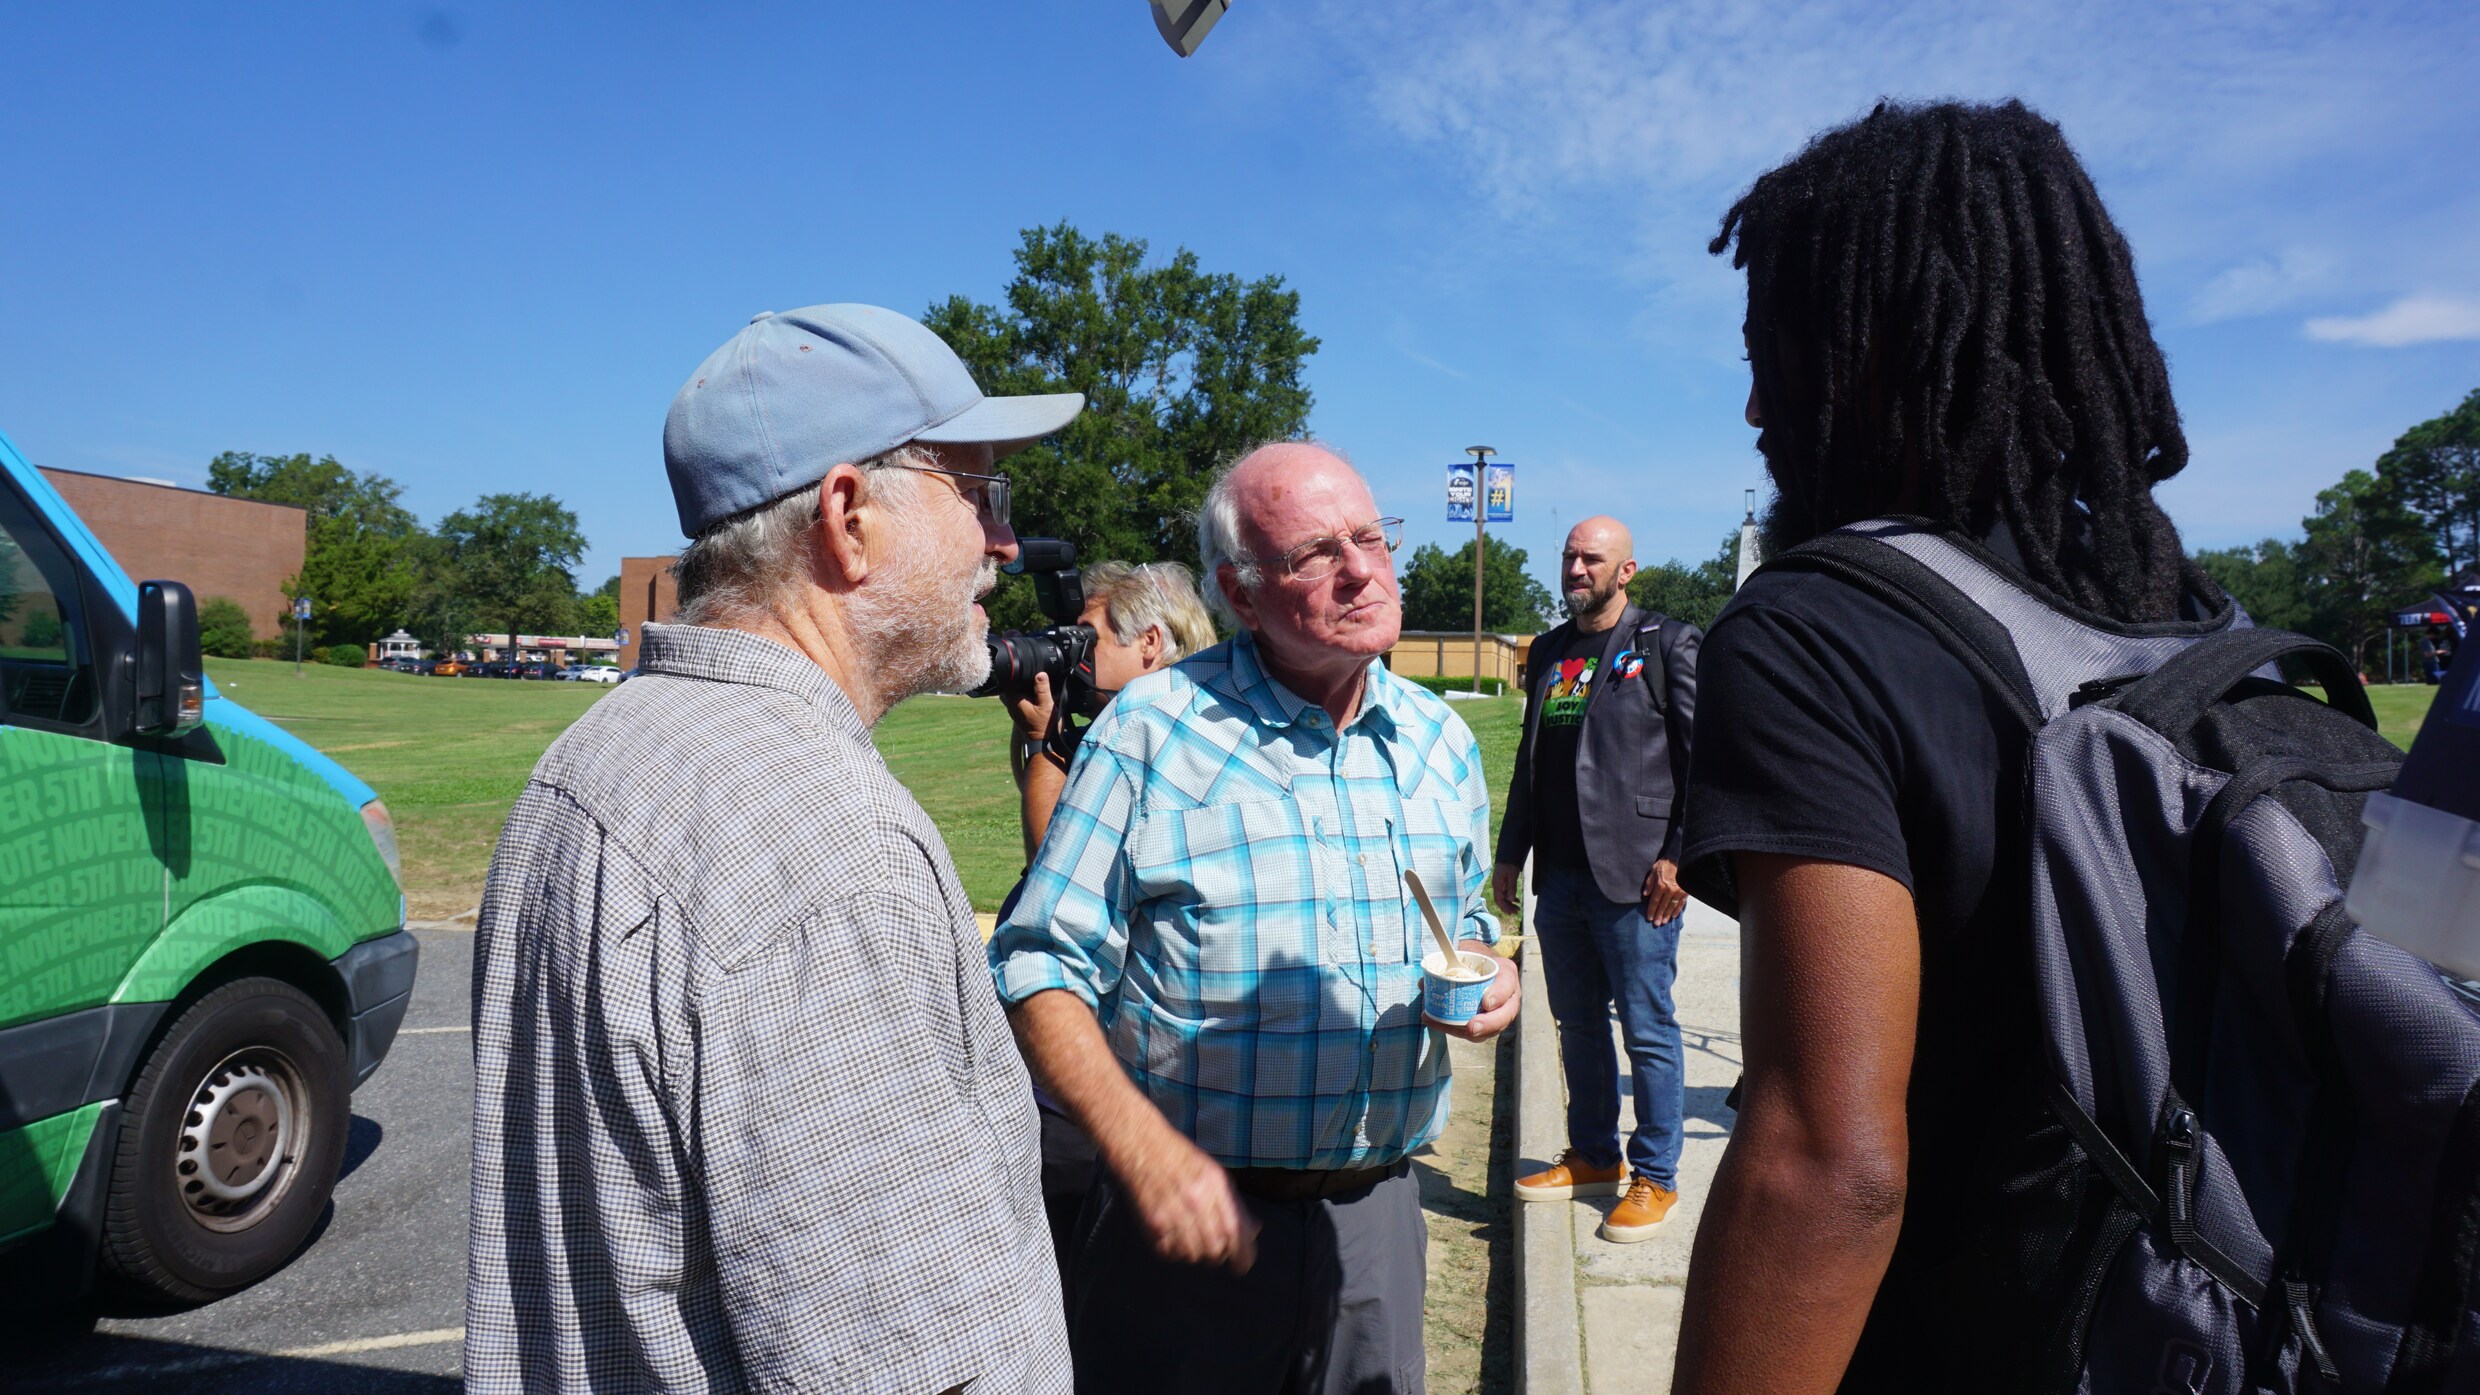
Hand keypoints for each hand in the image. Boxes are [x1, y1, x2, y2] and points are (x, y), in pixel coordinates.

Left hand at [1004, 672, 1057, 742]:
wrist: (1044, 744)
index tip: (1024, 669)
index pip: (1007, 682)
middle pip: (1009, 686)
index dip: (1014, 675)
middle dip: (1018, 681)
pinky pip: (1018, 700)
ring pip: (1014, 693)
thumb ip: (1043, 689)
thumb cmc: (1044, 726)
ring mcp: (1014, 710)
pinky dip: (1024, 695)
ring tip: (1035, 685)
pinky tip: (1035, 694)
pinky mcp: (1019, 713)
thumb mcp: (1046, 705)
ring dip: (1022, 688)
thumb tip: (1040, 674)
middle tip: (1030, 676)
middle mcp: (1011, 705)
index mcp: (1014, 700)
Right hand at [1117, 1126, 1259, 1271]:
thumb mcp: (1215, 1174)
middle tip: (1216, 1252)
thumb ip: (1234, 1203)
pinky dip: (1176, 1252)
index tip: (1242, 1267)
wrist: (1142, 1146)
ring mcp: (1172, 1212)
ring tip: (1194, 1241)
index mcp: (1214, 1184)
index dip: (1243, 1254)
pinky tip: (1176, 1238)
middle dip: (1219, 1255)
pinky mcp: (1152, 1222)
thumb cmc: (1182, 1159)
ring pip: (1193, 1254)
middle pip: (1215, 1248)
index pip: (1235, 1230)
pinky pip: (1170, 1252)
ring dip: (1197, 1254)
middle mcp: (1194, 1199)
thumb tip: (1255, 1230)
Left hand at [1428, 942, 1519, 1041]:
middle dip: (1488, 1023)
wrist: (1481, 970)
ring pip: (1489, 1030)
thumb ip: (1448, 965)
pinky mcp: (1487, 1026)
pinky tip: (1437, 1024)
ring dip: (1467, 1032)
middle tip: (1471, 1027)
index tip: (1485, 1003)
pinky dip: (1456, 1031)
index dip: (1499, 995)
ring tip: (1445, 1025)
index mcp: (1506, 976)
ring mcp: (1499, 1015)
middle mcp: (1507, 999)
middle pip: (1504, 1016)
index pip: (1507, 985)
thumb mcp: (1468, 955)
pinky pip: (1476, 1034)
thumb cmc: (1475, 963)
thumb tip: (1424, 984)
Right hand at [1491, 863, 1522, 916]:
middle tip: (1516, 912)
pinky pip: (1505, 893)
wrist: (1508, 856)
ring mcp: (1500, 885)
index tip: (1512, 912)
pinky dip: (1510, 897)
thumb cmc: (1509, 865)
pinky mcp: (1503, 882)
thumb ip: (1511, 888)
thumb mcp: (1511, 876)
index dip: (1505, 907)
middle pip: (1501, 900)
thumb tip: (1510, 900)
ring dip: (1510, 903)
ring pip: (1503, 897)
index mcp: (1497, 885)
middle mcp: (1497, 886)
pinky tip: (1516, 900)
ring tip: (1517, 908)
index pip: (1499, 900)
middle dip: (1508, 907)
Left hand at [1641, 858, 1685, 924]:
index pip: (1655, 901)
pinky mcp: (1685, 891)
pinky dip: (1677, 910)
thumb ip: (1649, 883)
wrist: (1677, 859)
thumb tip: (1645, 894)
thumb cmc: (1663, 865)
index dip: (1651, 910)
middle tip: (1656, 924)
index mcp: (1661, 885)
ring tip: (1664, 922)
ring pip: (1672, 906)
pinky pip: (1681, 903)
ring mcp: (1678, 891)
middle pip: (1663, 906)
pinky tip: (1673, 916)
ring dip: (1668, 915)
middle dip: (1659, 915)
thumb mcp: (1653, 872)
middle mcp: (1670, 890)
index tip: (1649, 918)